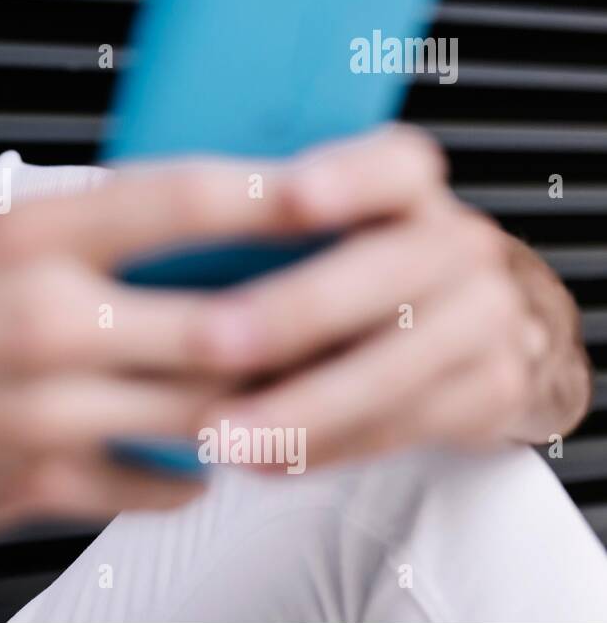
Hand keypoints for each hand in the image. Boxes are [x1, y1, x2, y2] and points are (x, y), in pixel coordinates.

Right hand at [0, 146, 431, 526]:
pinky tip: (200, 464)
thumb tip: (151, 220)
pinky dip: (188, 477)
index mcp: (25, 238)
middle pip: (222, 327)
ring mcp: (41, 410)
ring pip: (202, 419)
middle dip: (303, 328)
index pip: (181, 200)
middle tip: (352, 317)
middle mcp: (44, 320)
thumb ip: (56, 226)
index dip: (276, 193)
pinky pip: (148, 487)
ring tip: (295, 394)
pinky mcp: (27, 482)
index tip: (338, 193)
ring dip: (258, 410)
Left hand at [174, 125, 590, 470]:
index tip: (290, 196)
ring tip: (218, 431)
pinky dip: (324, 449)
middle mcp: (456, 241)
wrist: (452, 320)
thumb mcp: (303, 220)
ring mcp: (487, 317)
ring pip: (396, 368)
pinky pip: (402, 430)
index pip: (394, 163)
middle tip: (210, 343)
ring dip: (302, 407)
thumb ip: (248, 215)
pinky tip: (258, 459)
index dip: (347, 177)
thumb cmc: (337, 261)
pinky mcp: (491, 392)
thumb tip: (131, 215)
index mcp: (404, 184)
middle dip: (297, 311)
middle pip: (389, 269)